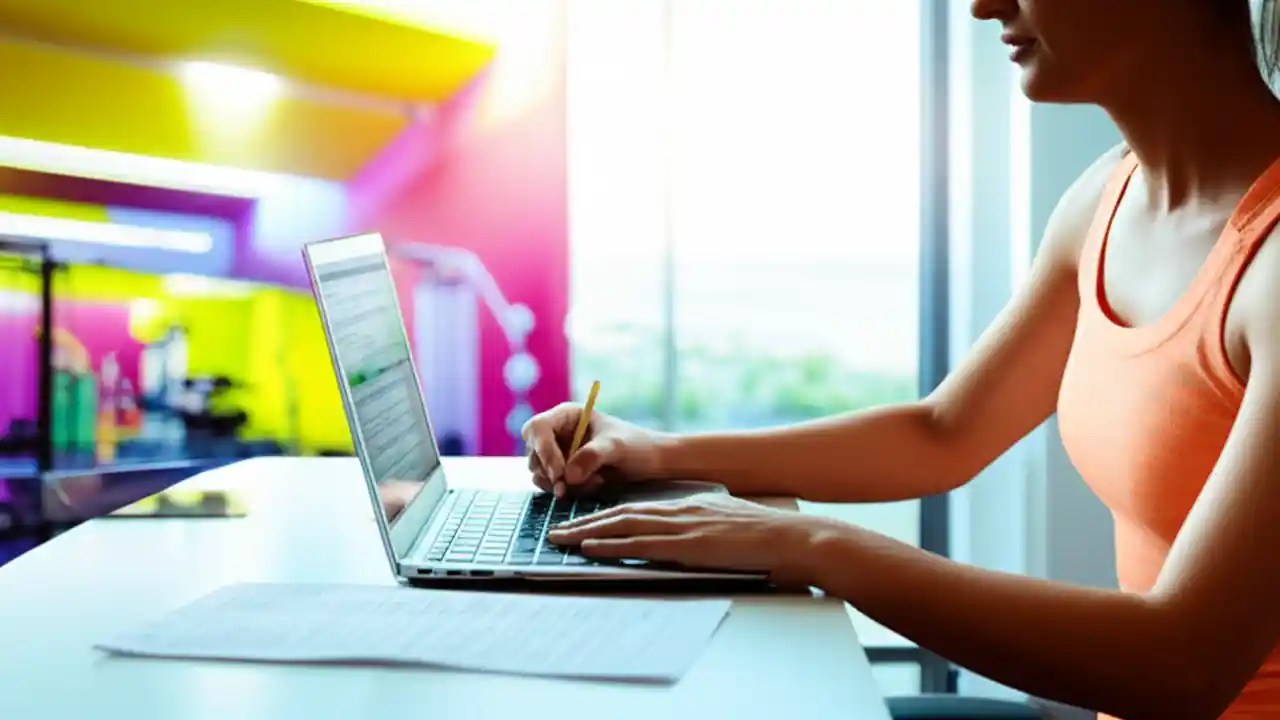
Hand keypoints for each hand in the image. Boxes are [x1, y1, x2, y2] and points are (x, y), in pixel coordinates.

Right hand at [522, 403, 668, 497]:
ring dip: (562, 484)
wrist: (651, 463)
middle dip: (551, 472)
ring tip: (594, 482)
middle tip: (572, 486)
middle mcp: (557, 433)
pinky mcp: (563, 474)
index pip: (538, 429)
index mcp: (566, 416)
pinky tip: (593, 486)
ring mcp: (558, 454)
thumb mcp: (616, 447)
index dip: (543, 451)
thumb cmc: (637, 446)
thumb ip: (592, 456)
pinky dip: (568, 491)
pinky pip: (551, 486)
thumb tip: (567, 476)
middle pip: (533, 453)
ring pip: (540, 473)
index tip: (560, 473)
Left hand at [547, 493, 833, 584]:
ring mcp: (682, 526)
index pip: (637, 509)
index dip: (606, 515)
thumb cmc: (765, 537)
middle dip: (585, 522)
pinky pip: (640, 543)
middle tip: (557, 530)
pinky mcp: (687, 544)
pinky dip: (612, 544)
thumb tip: (684, 541)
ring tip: (562, 539)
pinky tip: (592, 547)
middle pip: (621, 513)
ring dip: (588, 532)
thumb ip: (701, 529)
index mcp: (688, 506)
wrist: (788, 537)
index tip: (583, 522)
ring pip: (623, 525)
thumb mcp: (726, 526)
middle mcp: (679, 511)